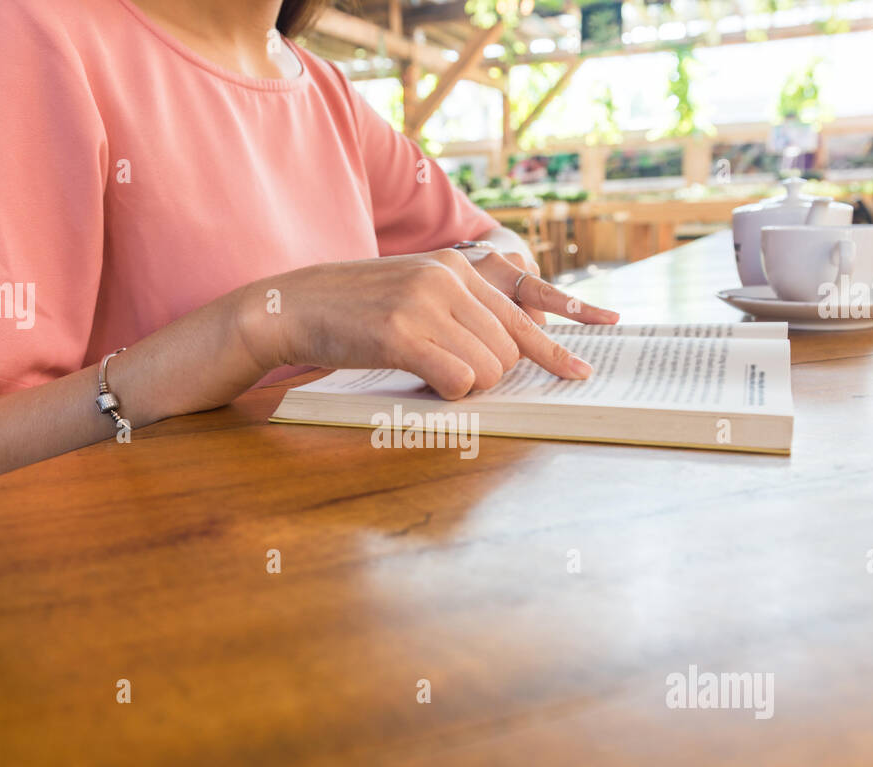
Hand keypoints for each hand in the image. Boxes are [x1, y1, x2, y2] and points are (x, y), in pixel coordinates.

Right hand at [232, 249, 617, 399]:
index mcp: (454, 266)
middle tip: (453, 378)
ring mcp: (424, 304)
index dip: (554, 350)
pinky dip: (450, 393)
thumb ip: (457, 312)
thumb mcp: (412, 295)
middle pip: (509, 351)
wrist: (292, 306)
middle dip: (491, 377)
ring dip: (467, 387)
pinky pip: (459, 380)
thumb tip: (504, 356)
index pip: (522, 314)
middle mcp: (446, 278)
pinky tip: (426, 384)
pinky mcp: (401, 334)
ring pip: (489, 369)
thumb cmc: (353, 312)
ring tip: (430, 376)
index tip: (581, 373)